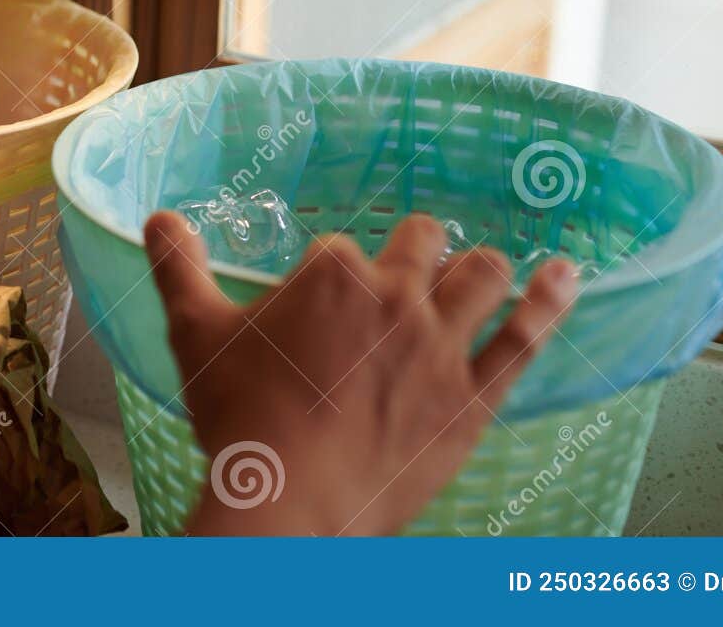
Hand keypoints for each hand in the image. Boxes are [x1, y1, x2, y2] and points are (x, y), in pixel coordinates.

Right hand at [144, 211, 577, 535]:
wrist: (288, 502)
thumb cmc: (239, 417)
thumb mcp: (194, 333)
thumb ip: (177, 267)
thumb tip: (157, 219)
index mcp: (332, 272)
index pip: (344, 245)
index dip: (332, 274)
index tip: (322, 304)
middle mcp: (395, 295)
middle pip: (424, 243)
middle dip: (417, 249)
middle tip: (407, 270)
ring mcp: (442, 345)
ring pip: (482, 276)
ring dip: (481, 267)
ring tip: (483, 268)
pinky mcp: (473, 397)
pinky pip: (524, 338)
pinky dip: (549, 299)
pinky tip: (565, 275)